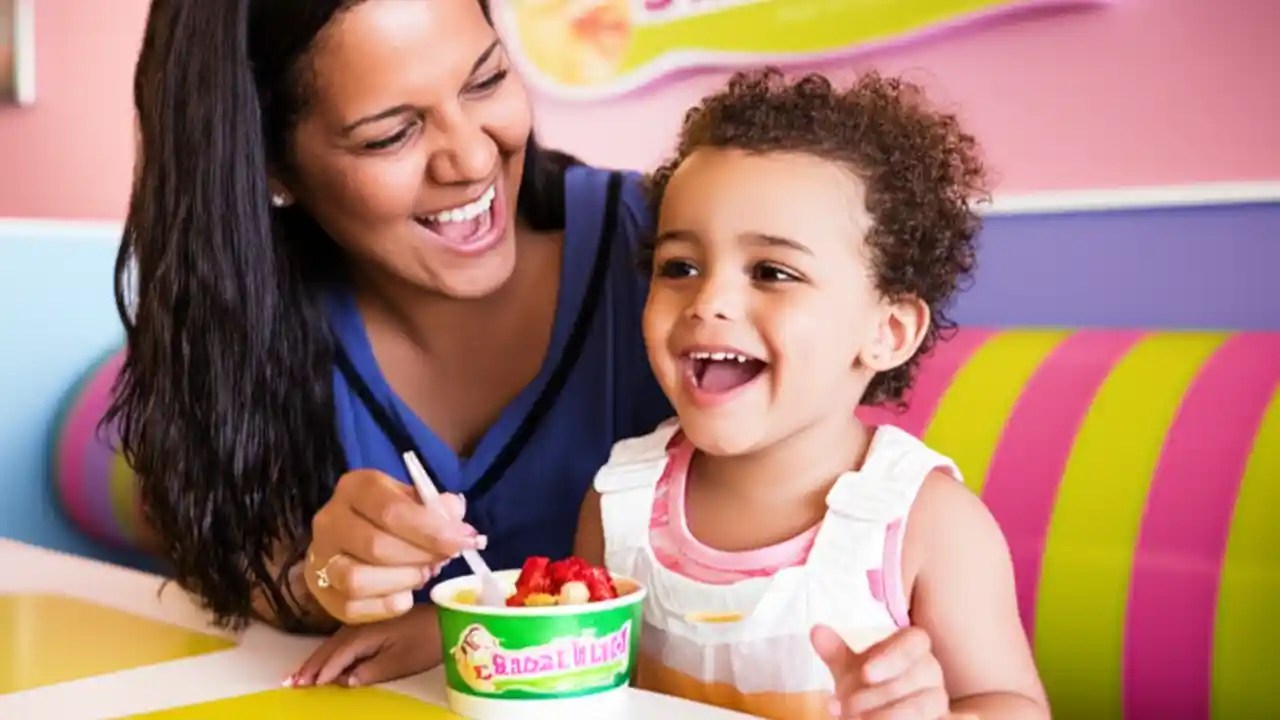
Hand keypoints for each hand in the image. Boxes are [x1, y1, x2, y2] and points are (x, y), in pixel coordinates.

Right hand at [287, 604, 442, 687]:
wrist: (446, 620)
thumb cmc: (426, 642)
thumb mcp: (400, 662)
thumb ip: (370, 671)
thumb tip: (344, 681)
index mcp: (365, 634)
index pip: (337, 655)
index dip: (321, 671)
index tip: (303, 686)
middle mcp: (360, 625)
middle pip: (330, 647)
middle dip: (310, 665)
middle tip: (289, 681)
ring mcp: (365, 623)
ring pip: (334, 642)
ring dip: (316, 658)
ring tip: (299, 674)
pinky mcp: (372, 624)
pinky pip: (343, 639)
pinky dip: (330, 651)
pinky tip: (324, 658)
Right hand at [305, 469, 483, 623]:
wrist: (353, 536)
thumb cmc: (391, 516)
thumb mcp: (415, 500)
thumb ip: (438, 508)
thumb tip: (456, 519)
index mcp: (355, 488)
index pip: (392, 510)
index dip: (432, 530)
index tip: (463, 541)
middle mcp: (330, 520)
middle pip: (377, 546)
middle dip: (420, 557)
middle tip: (442, 559)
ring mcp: (320, 557)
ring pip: (357, 580)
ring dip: (401, 582)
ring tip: (422, 574)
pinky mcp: (321, 591)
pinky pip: (351, 608)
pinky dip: (386, 606)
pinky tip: (404, 595)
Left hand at [812, 624, 970, 719]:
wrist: (879, 714)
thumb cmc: (867, 690)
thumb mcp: (850, 672)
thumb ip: (836, 654)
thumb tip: (816, 631)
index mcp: (912, 649)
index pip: (915, 640)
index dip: (893, 656)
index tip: (865, 673)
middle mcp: (931, 671)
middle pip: (917, 674)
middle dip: (880, 693)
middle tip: (849, 707)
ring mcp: (939, 698)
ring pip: (928, 703)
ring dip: (892, 714)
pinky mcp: (943, 719)